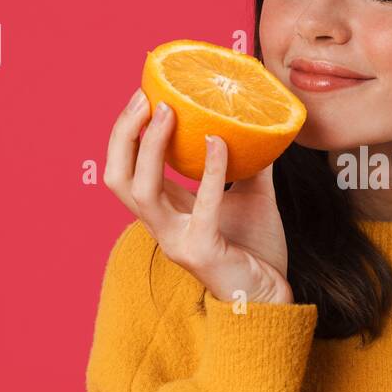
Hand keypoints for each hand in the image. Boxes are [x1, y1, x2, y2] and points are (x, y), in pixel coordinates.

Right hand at [104, 88, 293, 304]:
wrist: (272, 296)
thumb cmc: (257, 250)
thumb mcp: (252, 196)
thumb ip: (250, 163)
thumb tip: (263, 120)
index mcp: (167, 211)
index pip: (128, 169)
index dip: (127, 132)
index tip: (144, 94)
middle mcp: (162, 226)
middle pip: (118, 178)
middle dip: (123, 135)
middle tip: (144, 97)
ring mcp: (176, 240)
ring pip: (141, 192)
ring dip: (150, 147)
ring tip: (166, 111)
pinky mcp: (201, 250)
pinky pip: (202, 205)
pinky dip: (211, 169)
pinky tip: (220, 141)